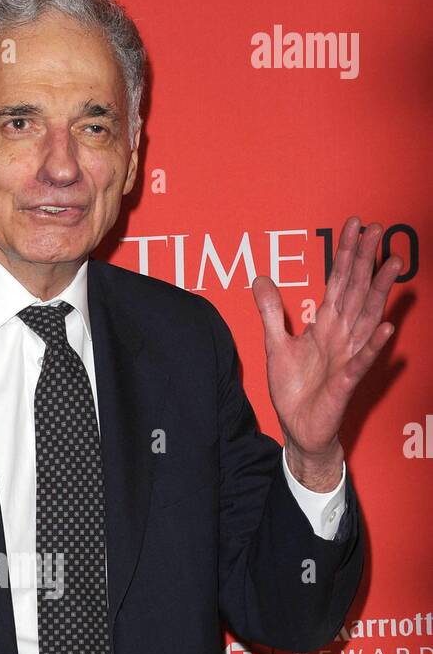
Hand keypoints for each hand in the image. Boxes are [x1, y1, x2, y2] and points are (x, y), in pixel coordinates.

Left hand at [250, 216, 402, 489]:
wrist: (298, 429)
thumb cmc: (294, 389)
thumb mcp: (275, 345)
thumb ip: (270, 312)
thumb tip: (260, 277)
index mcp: (326, 325)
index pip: (339, 281)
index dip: (346, 253)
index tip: (356, 224)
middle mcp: (342, 335)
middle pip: (357, 291)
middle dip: (366, 260)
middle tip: (378, 228)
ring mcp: (347, 357)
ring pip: (367, 318)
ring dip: (381, 292)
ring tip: (393, 264)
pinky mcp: (345, 382)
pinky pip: (361, 362)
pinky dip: (373, 347)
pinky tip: (386, 329)